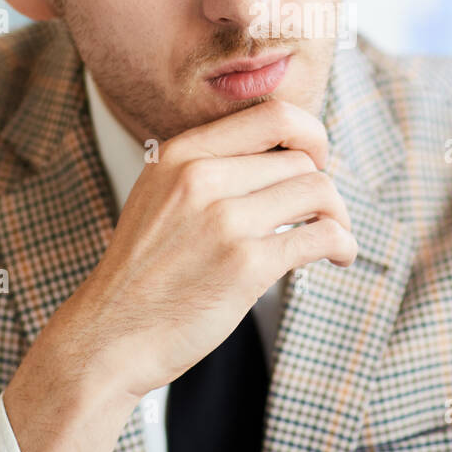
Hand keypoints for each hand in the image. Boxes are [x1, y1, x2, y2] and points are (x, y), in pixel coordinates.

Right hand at [3, 98, 356, 451]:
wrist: (108, 335)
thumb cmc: (144, 271)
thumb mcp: (159, 194)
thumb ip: (207, 167)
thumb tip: (282, 154)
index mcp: (181, 153)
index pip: (273, 115)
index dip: (310, 133)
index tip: (316, 159)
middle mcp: (202, 178)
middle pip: (301, 159)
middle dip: (321, 187)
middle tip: (321, 214)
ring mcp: (224, 220)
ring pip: (318, 191)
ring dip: (337, 214)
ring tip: (334, 235)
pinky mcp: (246, 264)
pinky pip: (321, 235)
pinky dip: (342, 243)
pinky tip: (339, 255)